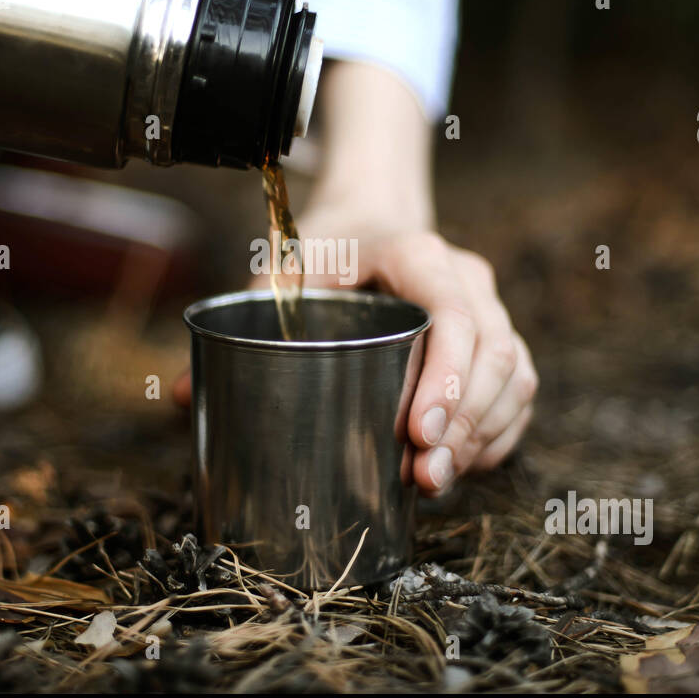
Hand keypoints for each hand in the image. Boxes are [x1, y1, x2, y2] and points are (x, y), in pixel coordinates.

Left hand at [173, 203, 537, 497]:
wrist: (368, 217)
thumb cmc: (323, 246)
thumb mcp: (278, 271)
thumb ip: (239, 326)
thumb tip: (181, 396)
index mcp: (415, 252)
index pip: (453, 311)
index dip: (445, 375)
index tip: (417, 434)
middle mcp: (466, 276)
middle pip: (492, 353)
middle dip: (463, 424)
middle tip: (422, 475)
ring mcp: (488, 306)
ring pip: (512, 374)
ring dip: (482, 435)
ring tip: (434, 480)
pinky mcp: (496, 336)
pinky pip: (518, 387)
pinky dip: (499, 431)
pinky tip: (465, 463)